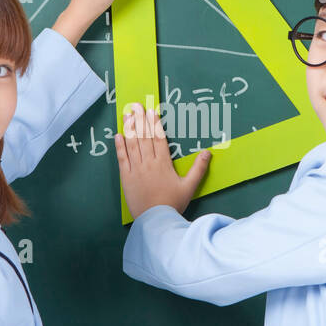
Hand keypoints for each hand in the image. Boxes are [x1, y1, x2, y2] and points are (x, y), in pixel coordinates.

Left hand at [114, 102, 211, 217]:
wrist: (156, 220)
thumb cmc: (173, 204)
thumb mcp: (189, 187)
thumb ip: (199, 168)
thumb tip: (208, 152)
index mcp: (164, 163)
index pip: (158, 138)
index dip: (154, 123)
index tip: (151, 111)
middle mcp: (149, 163)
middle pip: (144, 137)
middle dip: (140, 119)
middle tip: (136, 105)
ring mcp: (136, 169)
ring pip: (132, 144)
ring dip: (129, 128)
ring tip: (127, 114)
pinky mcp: (126, 177)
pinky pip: (122, 158)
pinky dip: (120, 146)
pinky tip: (118, 135)